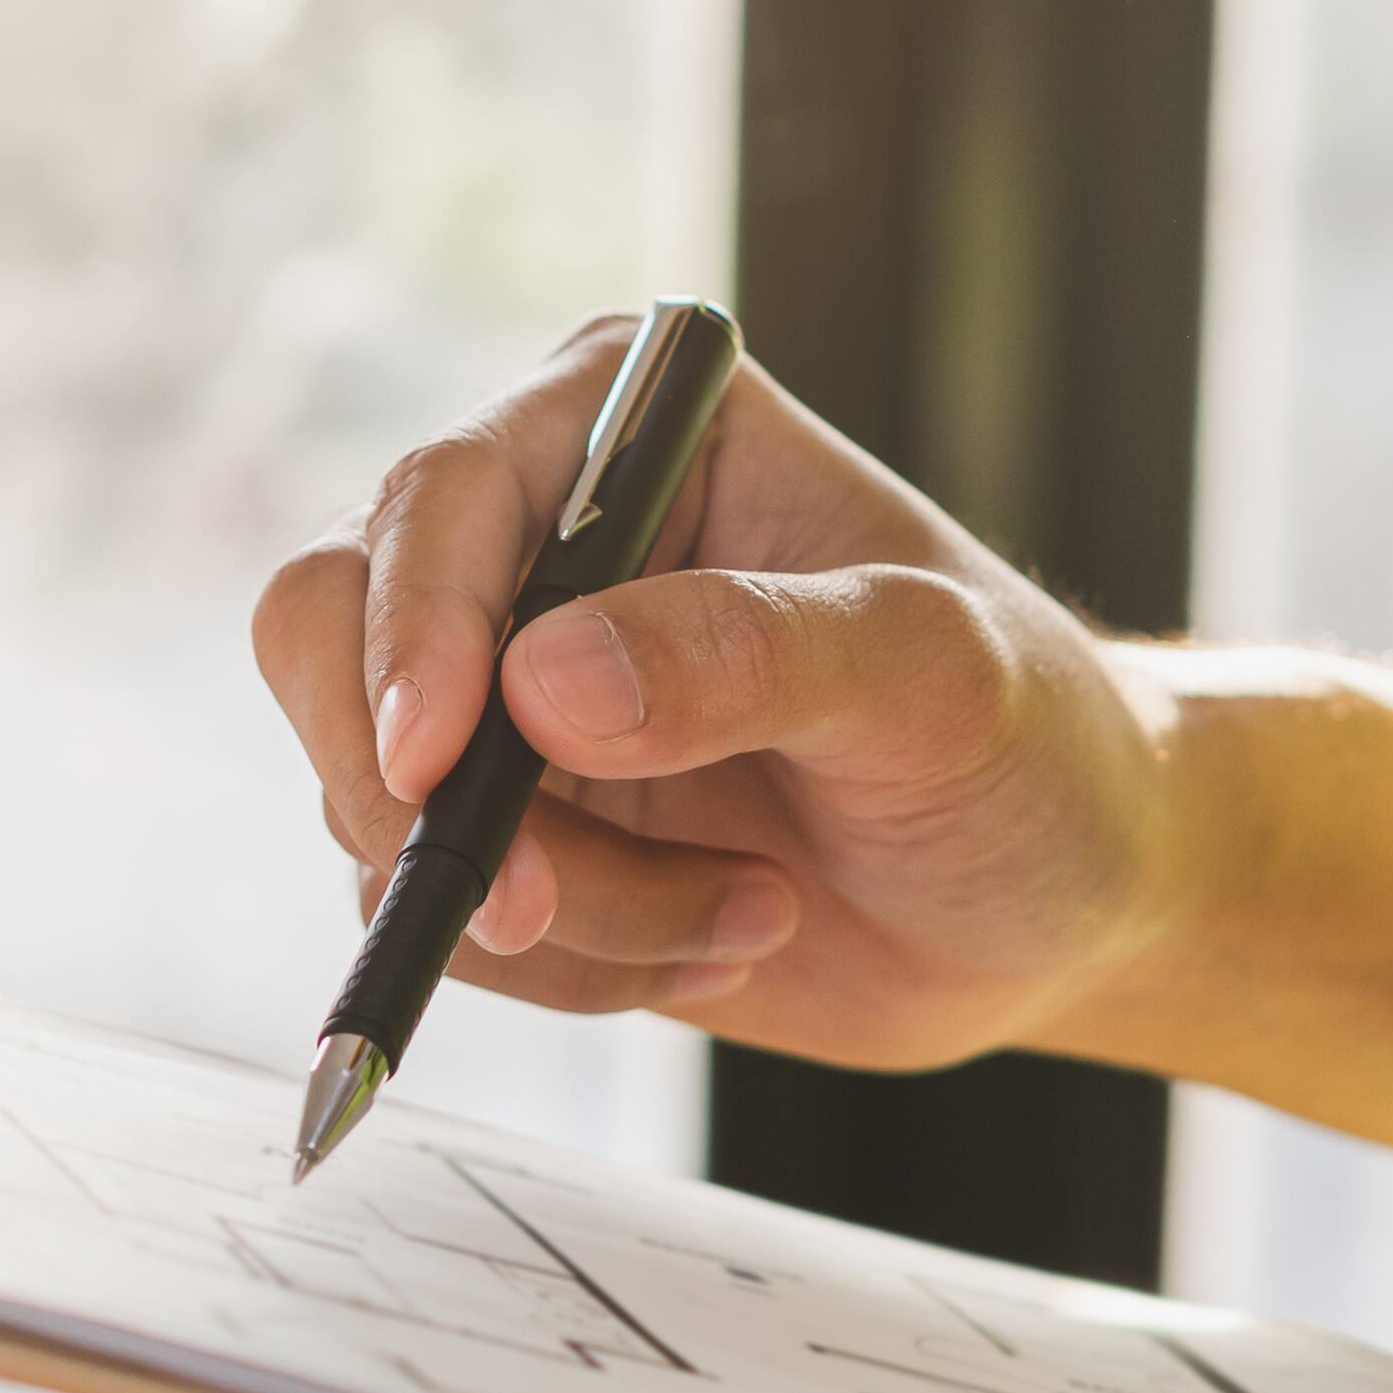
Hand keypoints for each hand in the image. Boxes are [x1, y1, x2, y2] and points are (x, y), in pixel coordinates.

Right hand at [251, 314, 1174, 1068]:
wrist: (1067, 898)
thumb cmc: (1034, 744)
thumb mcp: (934, 681)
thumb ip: (751, 656)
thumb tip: (544, 686)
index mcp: (630, 427)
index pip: (441, 500)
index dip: (410, 632)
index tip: (434, 767)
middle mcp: (540, 541)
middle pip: (325, 633)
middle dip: (422, 795)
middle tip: (537, 900)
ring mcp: (508, 694)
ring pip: (381, 811)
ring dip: (562, 907)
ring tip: (753, 904)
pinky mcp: (510, 832)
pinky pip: (442, 922)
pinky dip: (572, 966)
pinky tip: (722, 937)